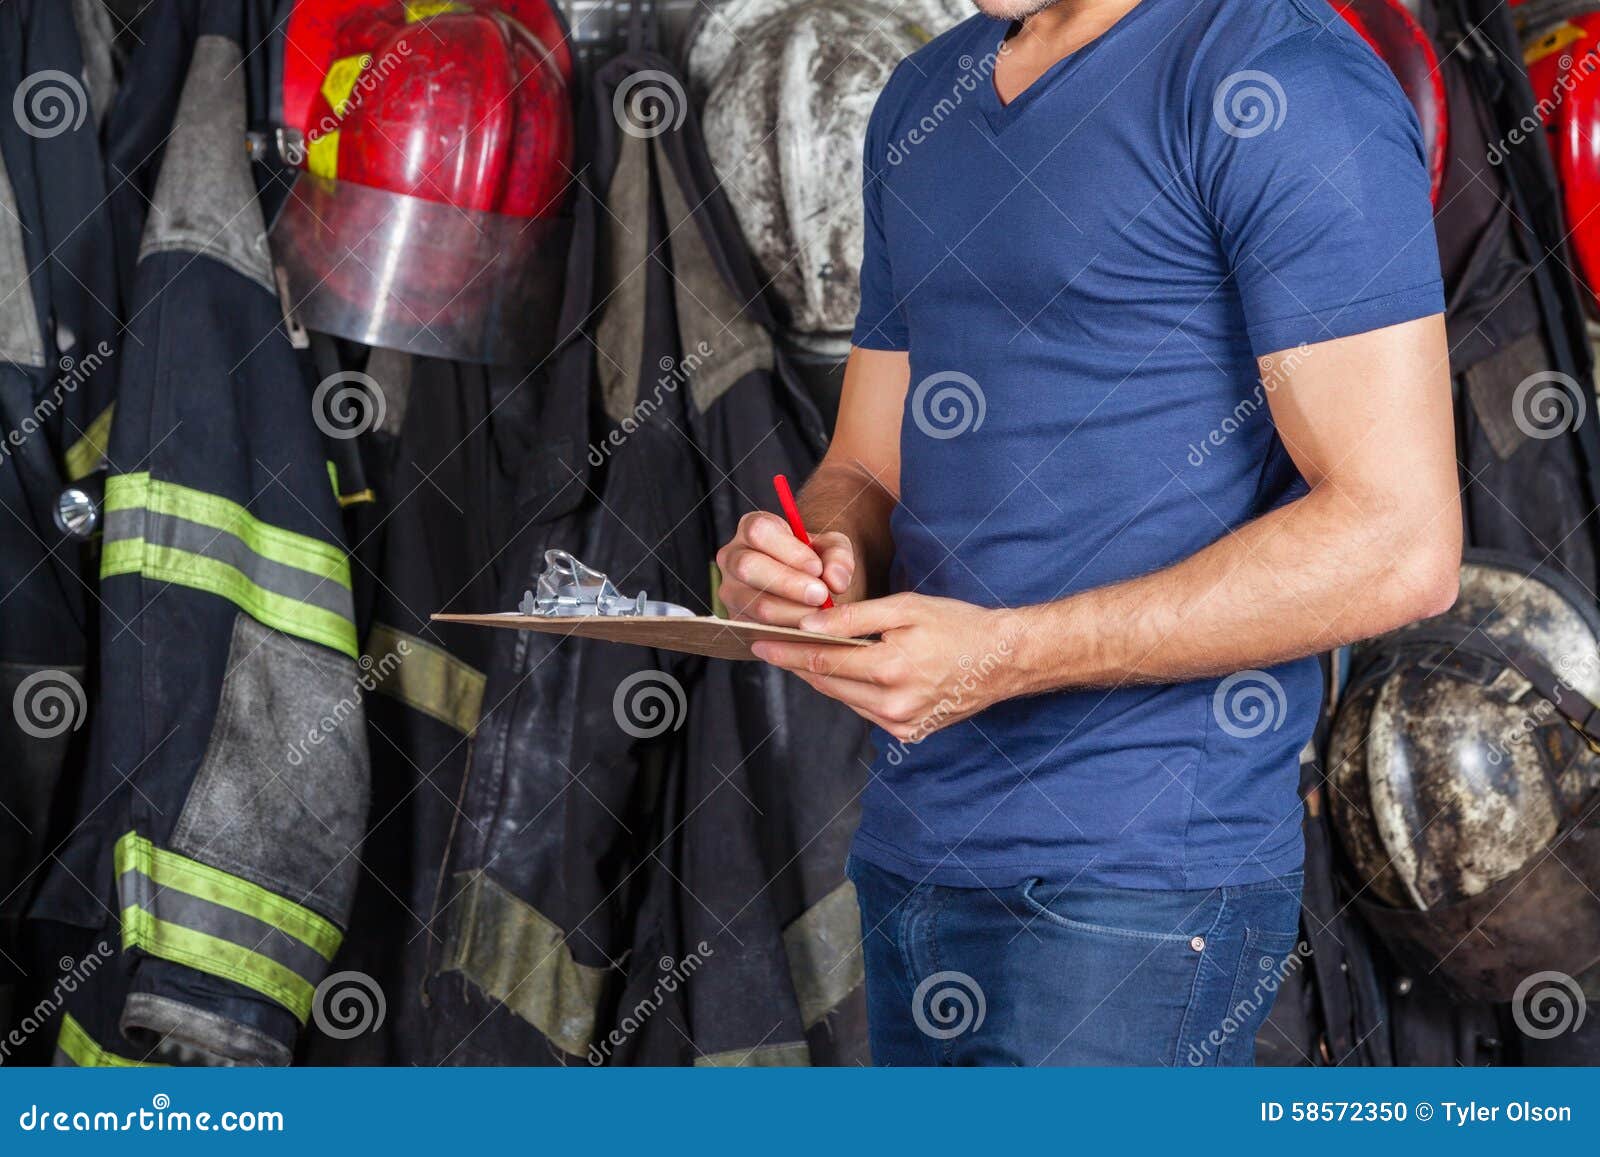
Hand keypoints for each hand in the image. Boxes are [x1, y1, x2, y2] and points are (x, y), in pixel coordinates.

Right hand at [716, 511, 854, 626]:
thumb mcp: (832, 548)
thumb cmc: (816, 559)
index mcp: (753, 527)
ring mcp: (730, 590)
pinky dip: (788, 632)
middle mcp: (733, 557)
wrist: (808, 586)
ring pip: (755, 603)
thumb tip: (835, 580)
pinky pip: (760, 629)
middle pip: (748, 566)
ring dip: (792, 612)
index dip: (789, 551)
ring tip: (820, 614)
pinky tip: (809, 629)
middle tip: (820, 595)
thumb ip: (838, 557)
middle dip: (788, 584)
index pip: (760, 531)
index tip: (817, 568)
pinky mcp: (737, 620)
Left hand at [749, 594, 1030, 740]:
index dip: (787, 652)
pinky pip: (865, 710)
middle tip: (773, 645)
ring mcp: (901, 723)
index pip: (822, 661)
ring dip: (823, 677)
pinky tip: (847, 672)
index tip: (759, 643)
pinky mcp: (909, 732)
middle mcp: (893, 704)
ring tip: (804, 654)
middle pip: (827, 683)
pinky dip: (851, 690)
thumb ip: (854, 617)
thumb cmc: (957, 626)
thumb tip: (809, 624)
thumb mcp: (905, 608)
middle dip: (798, 664)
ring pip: (844, 698)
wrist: (1003, 660)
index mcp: (890, 669)